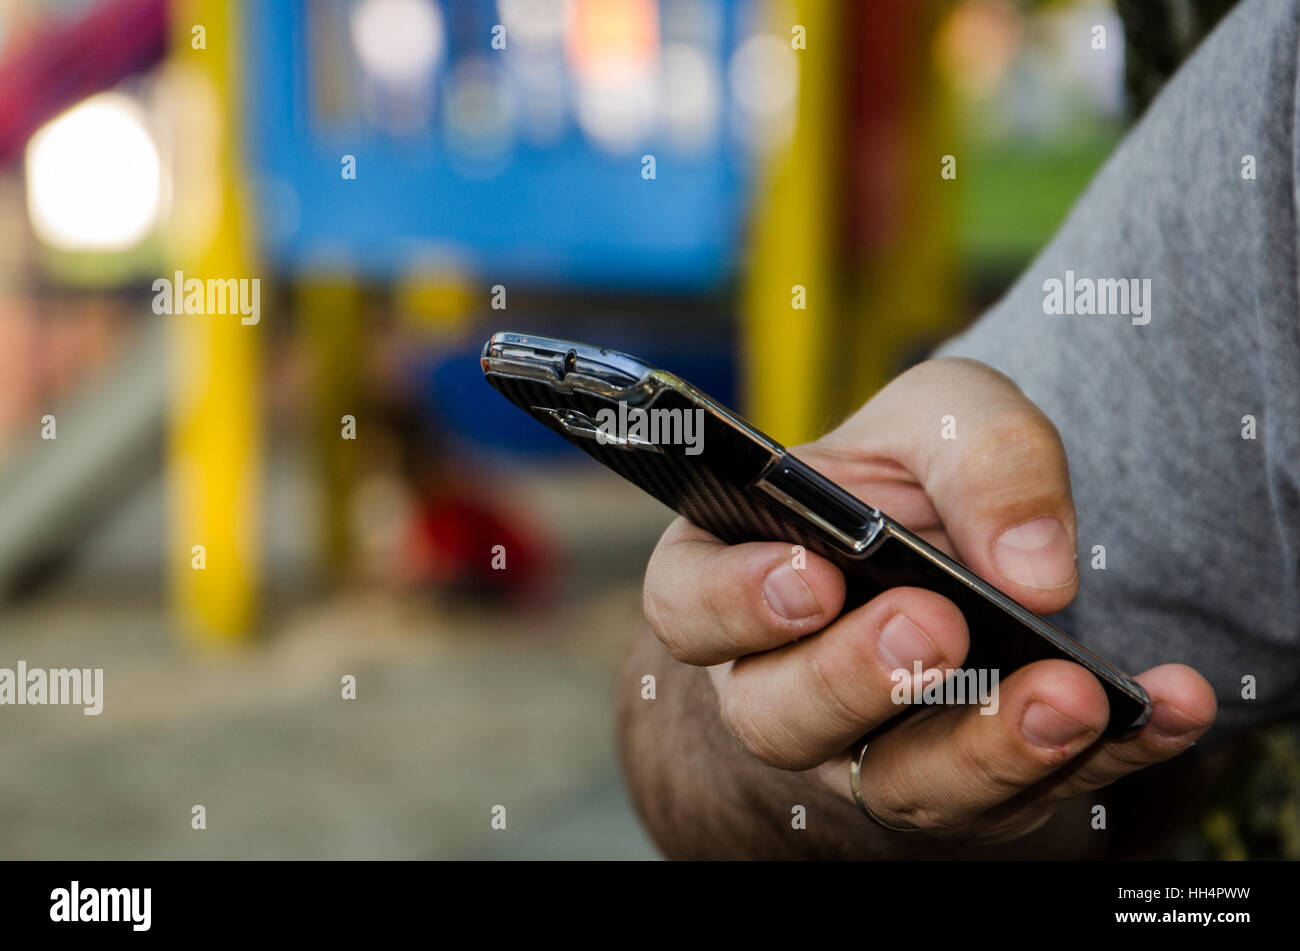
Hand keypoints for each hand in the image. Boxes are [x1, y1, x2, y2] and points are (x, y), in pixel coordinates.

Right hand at [642, 357, 1215, 842]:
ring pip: (898, 784)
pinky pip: (1030, 796)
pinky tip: (1165, 708)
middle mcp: (787, 680)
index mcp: (741, 573)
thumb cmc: (921, 475)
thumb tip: (1033, 569)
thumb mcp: (941, 414)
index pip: (689, 607)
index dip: (733, 602)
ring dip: (983, 748)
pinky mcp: (973, 787)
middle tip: (932, 627)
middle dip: (854, 679)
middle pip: (777, 717)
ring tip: (1063, 695)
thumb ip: (975, 452)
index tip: (813, 576)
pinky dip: (1106, 755)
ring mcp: (872, 749)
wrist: (986, 539)